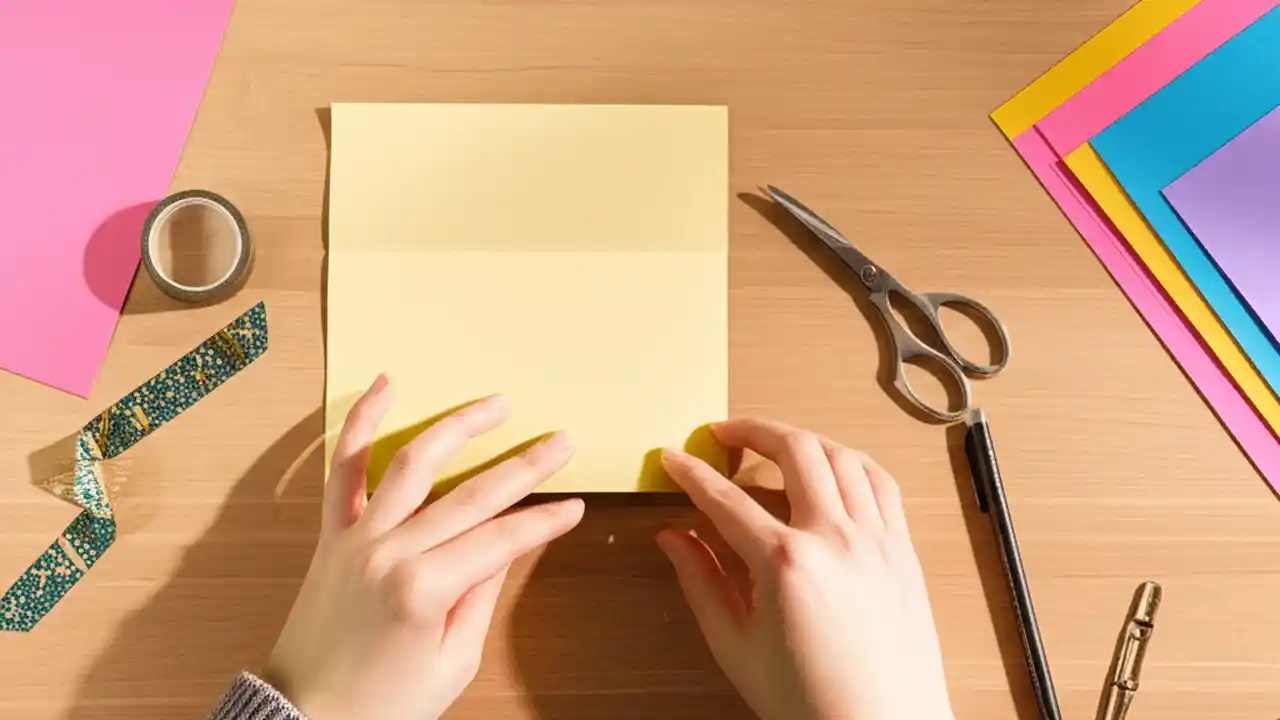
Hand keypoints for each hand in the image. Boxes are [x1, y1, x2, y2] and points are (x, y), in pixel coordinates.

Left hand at [264, 375, 583, 719]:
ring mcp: (357, 536)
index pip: (502, 539)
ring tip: (498, 404)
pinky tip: (387, 386)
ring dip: (460, 426)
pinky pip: (344, 467)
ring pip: (414, 463)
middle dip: (525, 466)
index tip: (574, 505)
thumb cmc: (381, 704)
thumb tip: (505, 547)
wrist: (307, 716)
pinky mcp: (332, 533)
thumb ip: (479, 597)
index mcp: (423, 590)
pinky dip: (363, 422)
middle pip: (472, 495)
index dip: (544, 521)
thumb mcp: (451, 663)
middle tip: (562, 441)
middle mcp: (388, 552)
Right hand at [658, 418, 953, 719]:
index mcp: (785, 563)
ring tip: (776, 443)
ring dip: (804, 439)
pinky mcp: (902, 550)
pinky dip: (852, 462)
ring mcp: (876, 539)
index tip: (673, 458)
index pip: (725, 498)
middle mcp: (835, 538)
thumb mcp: (735, 646)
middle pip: (794, 449)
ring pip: (842, 456)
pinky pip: (881, 483)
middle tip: (725, 432)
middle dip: (753, 429)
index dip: (691, 473)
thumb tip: (673, 537)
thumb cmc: (810, 701)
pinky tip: (834, 467)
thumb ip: (701, 581)